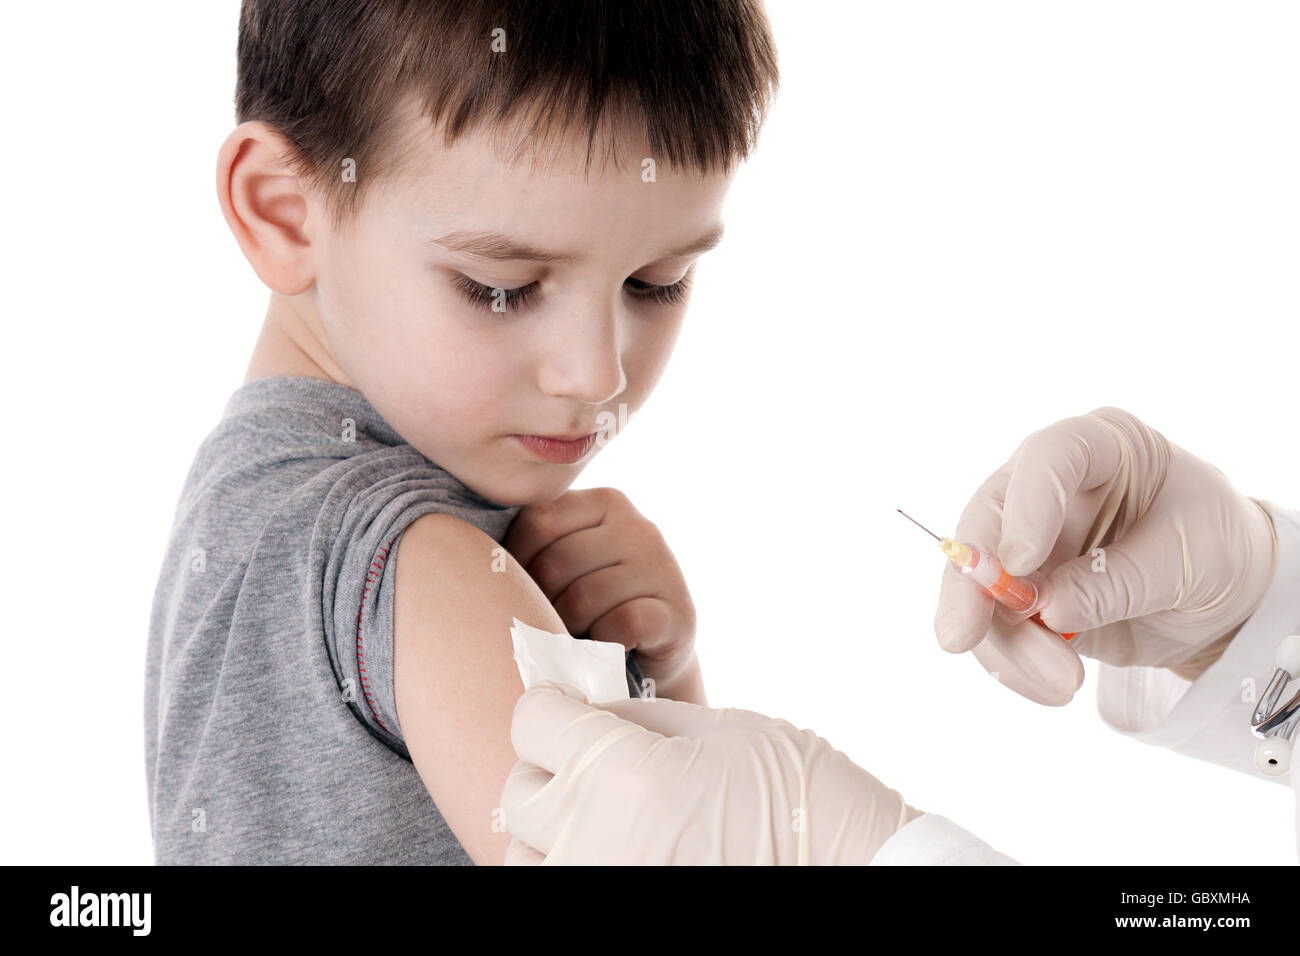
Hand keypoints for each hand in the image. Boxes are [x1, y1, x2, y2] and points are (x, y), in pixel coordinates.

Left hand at [499, 681, 920, 864]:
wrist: (858, 869)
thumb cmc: (802, 794)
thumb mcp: (721, 728)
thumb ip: (637, 719)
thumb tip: (586, 716)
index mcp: (619, 774)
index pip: (531, 721)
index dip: (556, 711)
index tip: (576, 716)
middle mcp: (592, 840)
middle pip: (519, 791)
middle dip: (553, 770)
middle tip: (600, 770)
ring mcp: (598, 891)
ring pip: (526, 856)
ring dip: (554, 833)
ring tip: (609, 824)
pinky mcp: (609, 927)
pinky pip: (558, 888)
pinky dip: (576, 865)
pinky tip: (620, 853)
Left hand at [502, 487, 697, 692]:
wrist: (653, 653)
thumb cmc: (593, 605)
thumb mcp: (567, 562)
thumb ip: (536, 544)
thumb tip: (464, 547)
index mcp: (604, 503)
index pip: (538, 521)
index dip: (517, 562)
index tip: (520, 590)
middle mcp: (638, 526)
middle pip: (557, 562)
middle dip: (543, 603)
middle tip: (547, 623)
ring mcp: (662, 567)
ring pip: (584, 598)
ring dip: (570, 629)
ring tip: (574, 637)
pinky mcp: (677, 611)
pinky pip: (618, 626)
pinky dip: (600, 645)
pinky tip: (604, 648)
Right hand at [935, 406, 1277, 704]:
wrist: (1225, 597)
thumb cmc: (1216, 549)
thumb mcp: (1192, 559)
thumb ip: (1121, 581)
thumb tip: (1048, 611)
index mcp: (1102, 446)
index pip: (1048, 456)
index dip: (1027, 506)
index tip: (1018, 563)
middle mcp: (1048, 488)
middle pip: (985, 523)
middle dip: (970, 586)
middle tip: (961, 636)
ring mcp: (1028, 542)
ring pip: (981, 589)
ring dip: (1006, 642)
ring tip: (1062, 683)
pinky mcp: (1022, 595)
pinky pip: (998, 629)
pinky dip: (1015, 664)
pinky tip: (1051, 685)